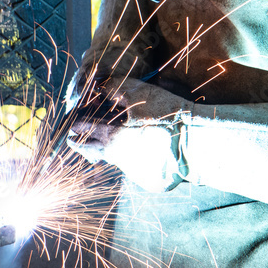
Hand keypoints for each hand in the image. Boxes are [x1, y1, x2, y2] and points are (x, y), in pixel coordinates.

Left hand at [65, 78, 193, 191]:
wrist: (195, 142)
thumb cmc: (168, 115)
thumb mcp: (140, 94)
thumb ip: (115, 89)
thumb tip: (100, 86)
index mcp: (111, 136)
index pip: (80, 128)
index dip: (75, 121)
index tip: (72, 121)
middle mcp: (117, 156)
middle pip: (88, 150)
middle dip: (79, 142)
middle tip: (74, 139)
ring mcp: (131, 171)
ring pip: (110, 160)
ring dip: (107, 151)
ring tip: (109, 142)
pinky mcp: (146, 181)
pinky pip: (134, 170)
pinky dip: (133, 160)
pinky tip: (142, 151)